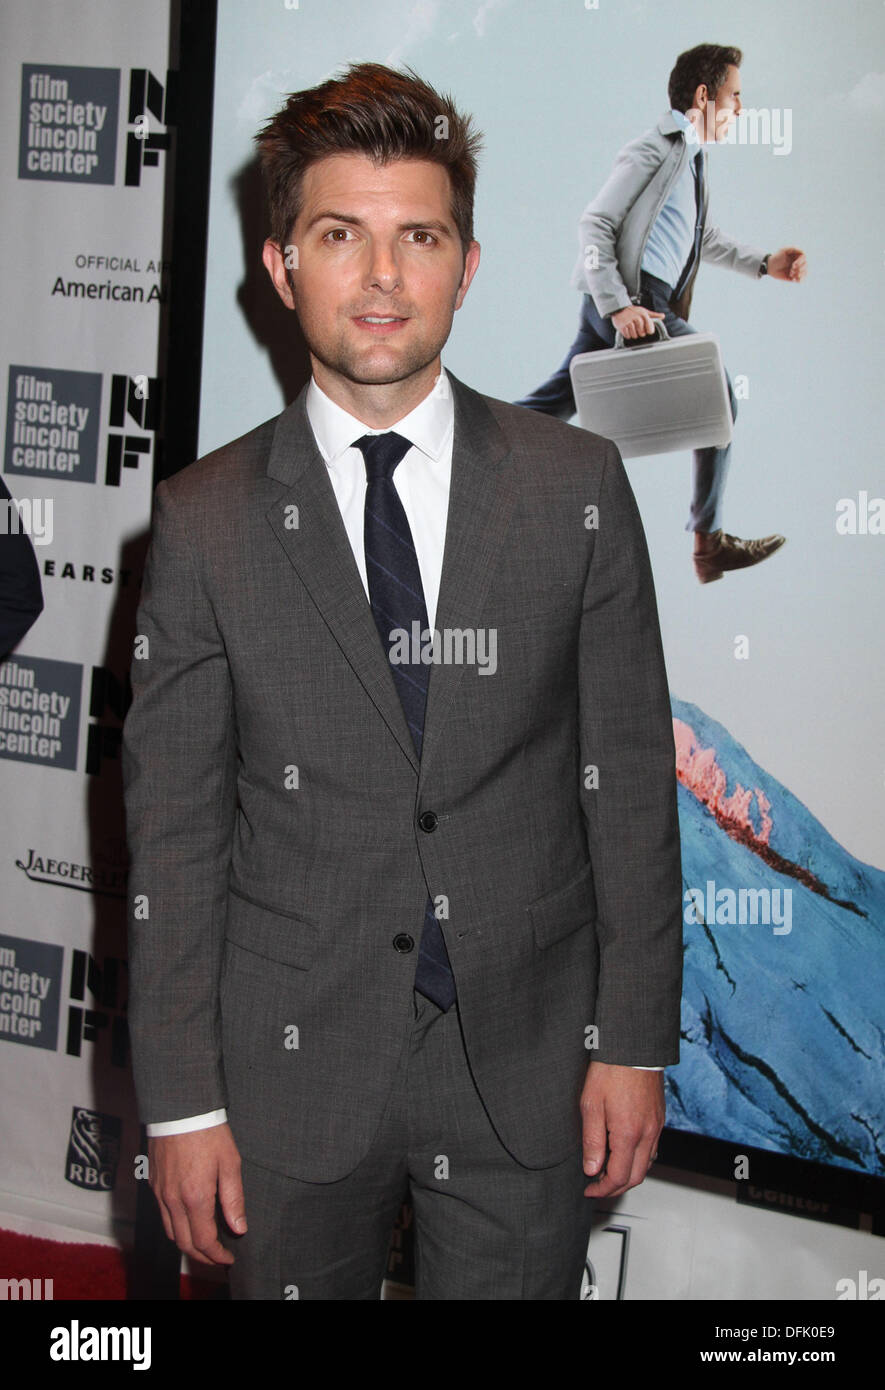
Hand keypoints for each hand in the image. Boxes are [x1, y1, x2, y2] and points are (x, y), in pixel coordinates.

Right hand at [148, 1123, 245, 1265]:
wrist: (180, 1109)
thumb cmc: (208, 1132)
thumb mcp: (230, 1163)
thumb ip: (234, 1199)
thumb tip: (239, 1227)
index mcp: (196, 1197)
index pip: (204, 1241)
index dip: (217, 1256)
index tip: (228, 1258)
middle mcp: (173, 1200)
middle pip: (184, 1243)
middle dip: (202, 1256)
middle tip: (217, 1257)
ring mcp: (160, 1193)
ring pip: (170, 1232)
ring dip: (187, 1244)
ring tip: (204, 1243)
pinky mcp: (153, 1184)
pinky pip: (162, 1215)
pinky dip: (175, 1226)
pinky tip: (188, 1220)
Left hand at [580, 1062, 664, 1198]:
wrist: (632, 1047)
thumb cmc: (610, 1070)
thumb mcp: (591, 1105)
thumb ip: (592, 1141)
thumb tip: (591, 1169)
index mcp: (628, 1134)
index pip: (619, 1177)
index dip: (602, 1189)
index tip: (589, 1189)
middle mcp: (647, 1134)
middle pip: (636, 1176)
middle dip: (616, 1187)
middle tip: (597, 1186)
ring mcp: (656, 1126)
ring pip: (647, 1164)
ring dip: (628, 1174)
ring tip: (608, 1171)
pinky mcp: (659, 1117)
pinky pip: (652, 1149)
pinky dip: (638, 1159)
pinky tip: (624, 1152)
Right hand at [611, 305, 664, 339]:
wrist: (620, 309)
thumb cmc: (633, 311)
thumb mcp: (644, 311)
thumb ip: (654, 315)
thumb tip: (662, 316)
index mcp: (643, 315)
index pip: (650, 329)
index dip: (649, 331)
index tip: (647, 330)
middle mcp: (637, 318)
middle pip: (642, 334)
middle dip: (640, 332)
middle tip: (637, 328)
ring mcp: (629, 323)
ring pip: (634, 336)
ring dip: (633, 334)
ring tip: (631, 328)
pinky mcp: (622, 327)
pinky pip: (627, 336)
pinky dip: (627, 334)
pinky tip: (627, 329)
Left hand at [767, 247, 805, 281]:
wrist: (770, 266)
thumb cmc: (776, 257)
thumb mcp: (784, 250)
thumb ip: (794, 248)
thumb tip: (803, 252)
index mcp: (797, 255)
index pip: (805, 258)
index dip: (800, 262)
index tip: (793, 265)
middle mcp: (798, 262)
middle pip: (806, 265)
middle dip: (799, 269)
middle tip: (791, 269)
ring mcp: (797, 270)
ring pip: (805, 273)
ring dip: (799, 274)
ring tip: (791, 274)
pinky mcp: (793, 277)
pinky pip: (801, 280)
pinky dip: (799, 280)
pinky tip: (793, 279)